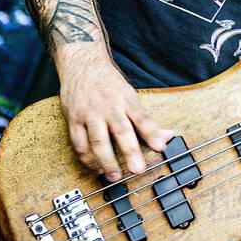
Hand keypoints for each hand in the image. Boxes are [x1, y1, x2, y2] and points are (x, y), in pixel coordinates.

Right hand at [58, 55, 176, 181]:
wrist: (82, 64)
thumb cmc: (109, 83)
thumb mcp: (130, 95)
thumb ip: (146, 119)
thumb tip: (167, 136)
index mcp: (126, 100)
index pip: (142, 118)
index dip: (152, 133)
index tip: (161, 147)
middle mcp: (109, 107)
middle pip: (121, 131)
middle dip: (130, 152)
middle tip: (137, 169)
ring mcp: (90, 114)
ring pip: (98, 141)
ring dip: (106, 161)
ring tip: (114, 176)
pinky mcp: (74, 119)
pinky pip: (79, 143)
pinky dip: (86, 158)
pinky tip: (95, 168)